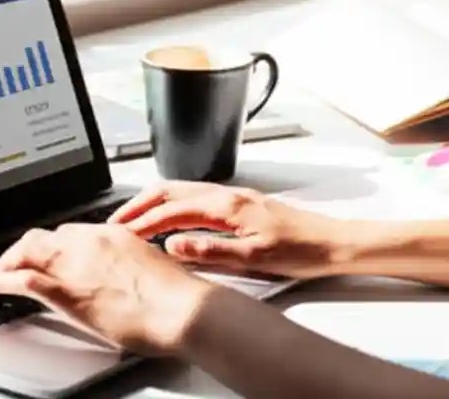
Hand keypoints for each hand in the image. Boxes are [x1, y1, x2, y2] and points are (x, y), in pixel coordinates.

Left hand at [0, 223, 211, 354]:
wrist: (182, 308)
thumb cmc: (176, 295)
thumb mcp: (150, 266)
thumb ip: (129, 264)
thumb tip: (126, 274)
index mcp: (113, 233)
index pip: (71, 231)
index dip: (54, 244)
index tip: (50, 251)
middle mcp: (89, 242)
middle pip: (45, 237)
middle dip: (27, 249)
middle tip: (19, 260)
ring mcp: (74, 264)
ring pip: (29, 251)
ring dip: (10, 260)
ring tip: (0, 270)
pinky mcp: (64, 291)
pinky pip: (20, 278)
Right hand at [108, 182, 346, 279]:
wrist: (333, 243)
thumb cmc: (299, 251)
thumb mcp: (253, 259)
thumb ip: (210, 250)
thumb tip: (171, 244)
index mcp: (227, 206)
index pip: (172, 209)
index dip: (142, 221)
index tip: (119, 233)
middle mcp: (228, 195)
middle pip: (171, 190)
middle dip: (139, 204)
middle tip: (115, 221)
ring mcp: (235, 197)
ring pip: (183, 191)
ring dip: (154, 202)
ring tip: (134, 218)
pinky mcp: (241, 204)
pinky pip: (196, 197)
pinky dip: (173, 204)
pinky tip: (170, 218)